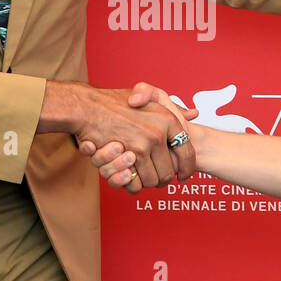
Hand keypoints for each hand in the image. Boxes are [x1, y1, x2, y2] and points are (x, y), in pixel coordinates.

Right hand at [77, 82, 195, 193]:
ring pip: (153, 180)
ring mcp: (142, 146)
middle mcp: (158, 133)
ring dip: (146, 182)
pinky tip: (129, 176)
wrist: (87, 107)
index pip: (187, 152)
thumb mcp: (147, 96)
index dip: (188, 168)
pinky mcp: (126, 156)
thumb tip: (193, 113)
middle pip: (169, 172)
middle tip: (157, 178)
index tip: (184, 176)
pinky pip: (136, 183)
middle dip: (163, 179)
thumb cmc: (114, 101)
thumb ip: (171, 106)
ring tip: (140, 175)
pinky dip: (132, 184)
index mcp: (167, 119)